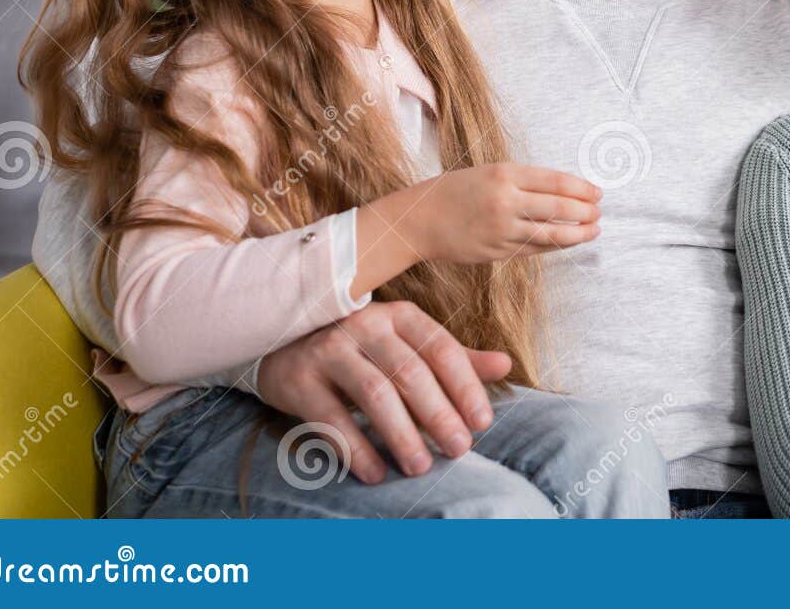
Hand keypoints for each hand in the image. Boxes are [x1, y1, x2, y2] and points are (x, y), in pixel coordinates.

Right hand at [257, 300, 511, 483]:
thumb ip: (455, 357)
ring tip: (420, 467)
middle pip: (410, 373)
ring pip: (374, 394)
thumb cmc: (363, 347)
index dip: (465, 386)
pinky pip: (331, 418)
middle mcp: (366, 326)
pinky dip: (356, 448)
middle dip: (439, 415)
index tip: (482, 422)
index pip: (441, 349)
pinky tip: (375, 473)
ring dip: (401, 435)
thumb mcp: (409, 344)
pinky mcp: (299, 379)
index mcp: (400, 316)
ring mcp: (330, 350)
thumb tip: (506, 365)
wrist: (283, 343)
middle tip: (459, 450)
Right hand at [363, 162, 602, 271]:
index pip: (555, 181)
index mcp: (504, 174)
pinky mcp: (498, 252)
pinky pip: (535, 249)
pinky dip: (555, 245)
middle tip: (599, 212)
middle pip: (558, 207)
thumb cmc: (455, 192)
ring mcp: (502, 229)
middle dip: (585, 211)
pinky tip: (568, 241)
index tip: (598, 192)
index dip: (581, 188)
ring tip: (594, 230)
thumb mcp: (487, 173)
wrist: (419, 220)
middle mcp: (505, 200)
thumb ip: (522, 182)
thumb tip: (564, 191)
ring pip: (551, 233)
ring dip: (578, 233)